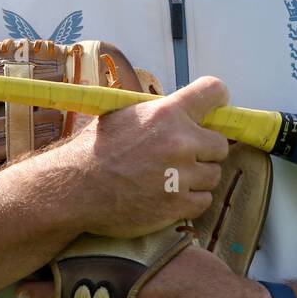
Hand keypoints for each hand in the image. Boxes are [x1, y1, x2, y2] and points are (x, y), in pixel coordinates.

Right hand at [55, 76, 231, 239]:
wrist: (76, 188)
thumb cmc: (97, 149)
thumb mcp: (126, 114)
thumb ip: (160, 112)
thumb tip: (186, 110)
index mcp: (167, 113)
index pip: (214, 92)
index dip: (218, 100)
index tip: (216, 109)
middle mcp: (180, 142)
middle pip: (220, 144)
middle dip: (205, 151)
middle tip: (183, 157)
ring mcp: (181, 176)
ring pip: (213, 175)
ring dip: (197, 178)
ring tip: (170, 178)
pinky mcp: (177, 205)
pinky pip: (204, 200)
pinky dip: (190, 200)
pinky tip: (168, 195)